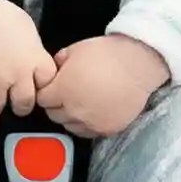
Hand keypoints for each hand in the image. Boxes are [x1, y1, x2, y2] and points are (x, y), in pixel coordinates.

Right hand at [0, 0, 58, 129]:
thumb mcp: (24, 28)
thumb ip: (31, 49)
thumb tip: (30, 58)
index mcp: (34, 60)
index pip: (47, 84)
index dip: (42, 86)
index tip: (36, 88)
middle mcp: (17, 77)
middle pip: (25, 104)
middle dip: (20, 106)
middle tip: (16, 106)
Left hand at [36, 34, 170, 138]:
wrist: (138, 64)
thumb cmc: (107, 54)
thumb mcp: (75, 49)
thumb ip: (58, 62)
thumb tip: (54, 70)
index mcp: (62, 90)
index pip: (42, 99)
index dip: (47, 90)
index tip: (53, 86)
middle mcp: (73, 110)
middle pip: (53, 114)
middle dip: (56, 103)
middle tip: (67, 92)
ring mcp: (90, 122)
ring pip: (69, 125)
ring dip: (70, 115)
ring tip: (81, 101)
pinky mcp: (106, 129)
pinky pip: (87, 132)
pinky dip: (86, 123)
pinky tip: (92, 110)